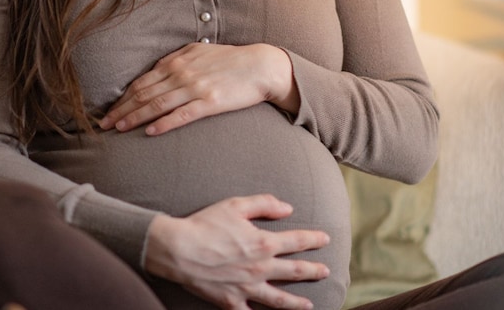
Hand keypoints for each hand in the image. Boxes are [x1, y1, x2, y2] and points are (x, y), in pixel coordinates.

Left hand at [99, 42, 299, 134]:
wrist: (260, 66)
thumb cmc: (229, 59)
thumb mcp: (198, 51)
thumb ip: (176, 60)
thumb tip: (157, 68)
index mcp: (176, 61)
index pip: (141, 82)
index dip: (122, 98)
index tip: (108, 111)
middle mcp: (181, 73)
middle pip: (143, 94)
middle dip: (121, 109)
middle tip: (103, 124)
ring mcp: (195, 88)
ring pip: (157, 104)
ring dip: (135, 117)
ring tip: (119, 129)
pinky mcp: (210, 102)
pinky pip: (182, 115)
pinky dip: (164, 123)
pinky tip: (150, 132)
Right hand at [143, 195, 330, 309]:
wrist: (177, 249)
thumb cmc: (205, 224)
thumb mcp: (235, 205)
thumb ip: (264, 204)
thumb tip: (287, 208)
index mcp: (263, 243)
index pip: (297, 241)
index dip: (313, 240)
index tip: (325, 239)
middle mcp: (260, 268)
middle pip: (295, 272)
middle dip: (313, 271)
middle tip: (326, 272)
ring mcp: (247, 288)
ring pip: (279, 300)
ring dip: (297, 303)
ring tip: (309, 305)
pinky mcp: (231, 301)